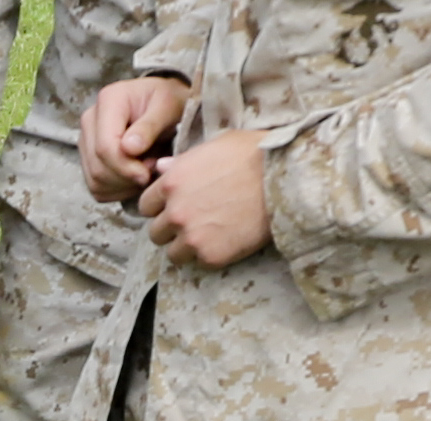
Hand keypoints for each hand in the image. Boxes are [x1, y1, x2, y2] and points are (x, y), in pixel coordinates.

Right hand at [82, 73, 187, 203]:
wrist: (164, 105)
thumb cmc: (169, 102)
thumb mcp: (169, 106)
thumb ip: (150, 125)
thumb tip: (129, 148)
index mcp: (109, 100)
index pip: (105, 146)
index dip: (126, 167)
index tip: (148, 173)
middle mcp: (90, 120)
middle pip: (98, 166)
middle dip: (127, 178)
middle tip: (152, 171)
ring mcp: (86, 140)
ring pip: (96, 180)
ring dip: (124, 186)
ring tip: (146, 172)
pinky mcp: (88, 158)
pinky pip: (97, 187)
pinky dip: (118, 190)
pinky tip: (136, 178)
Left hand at [139, 129, 269, 268]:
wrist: (285, 179)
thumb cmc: (254, 154)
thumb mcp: (214, 146)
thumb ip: (182, 162)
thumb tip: (161, 168)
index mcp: (172, 183)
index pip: (146, 206)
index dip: (161, 207)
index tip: (176, 206)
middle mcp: (175, 212)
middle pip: (155, 233)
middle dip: (171, 229)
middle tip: (194, 223)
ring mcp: (191, 237)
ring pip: (173, 253)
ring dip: (186, 247)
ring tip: (208, 236)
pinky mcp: (210, 256)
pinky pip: (198, 263)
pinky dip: (208, 256)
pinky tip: (225, 241)